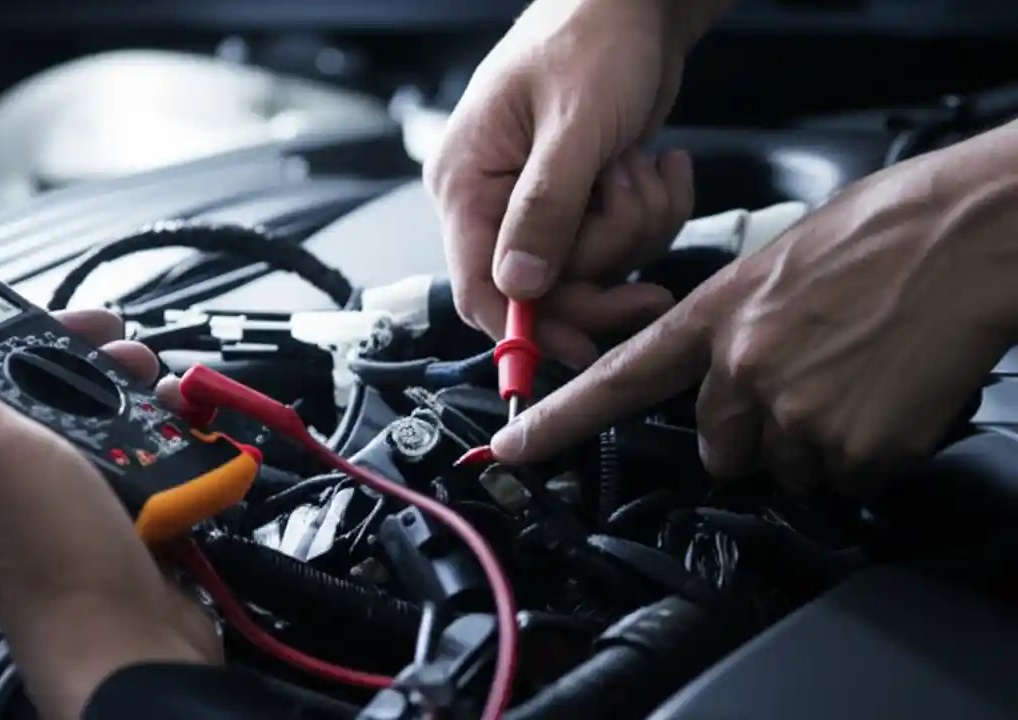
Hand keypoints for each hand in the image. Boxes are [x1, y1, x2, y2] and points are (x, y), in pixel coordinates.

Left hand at [0, 309, 220, 719]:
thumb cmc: (56, 557)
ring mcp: (71, 505)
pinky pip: (146, 464)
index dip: (6, 336)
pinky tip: (188, 434)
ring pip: (100, 426)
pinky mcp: (123, 523)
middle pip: (43, 396)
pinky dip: (170, 440)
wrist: (132, 643)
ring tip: (164, 389)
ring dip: (135, 395)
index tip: (55, 316)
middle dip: (87, 360)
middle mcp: (14, 484)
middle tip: (126, 349)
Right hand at [425, 0, 721, 367]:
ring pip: (590, 264)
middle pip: (543, 287)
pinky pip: (619, 239)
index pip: (477, 284)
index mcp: (466, 181)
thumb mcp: (573, 128)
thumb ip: (545, 210)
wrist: (637, 2)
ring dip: (636, 228)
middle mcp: (494, 199)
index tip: (576, 353)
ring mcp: (540, 201)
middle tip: (650, 290)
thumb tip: (519, 287)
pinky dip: (653, 210)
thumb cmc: (593, 39)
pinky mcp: (581, 198)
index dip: (523, 330)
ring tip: (646, 169)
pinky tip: (659, 165)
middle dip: (605, 271)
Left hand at [492, 122, 1017, 496]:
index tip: (513, 447)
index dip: (558, 421)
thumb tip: (723, 372)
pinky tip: (884, 395)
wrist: (971, 235)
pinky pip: (844, 477)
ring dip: (813, 439)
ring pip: (786, 466)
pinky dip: (863, 450)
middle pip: (721, 445)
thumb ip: (733, 325)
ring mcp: (797, 414)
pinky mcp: (854, 448)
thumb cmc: (885, 232)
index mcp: (715, 317)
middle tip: (807, 376)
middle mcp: (742, 371)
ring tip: (855, 375)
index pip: (617, 380)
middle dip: (754, 427)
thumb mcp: (775, 263)